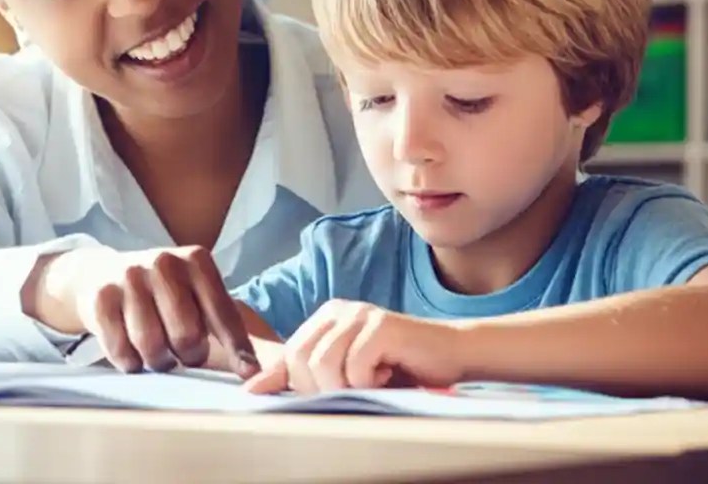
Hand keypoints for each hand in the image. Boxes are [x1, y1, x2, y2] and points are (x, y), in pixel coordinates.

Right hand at [25, 246, 259, 377]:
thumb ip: (225, 324)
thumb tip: (255, 371)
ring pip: (153, 347)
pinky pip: (122, 353)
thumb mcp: (196, 292)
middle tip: (184, 352)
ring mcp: (129, 278)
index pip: (223, 314)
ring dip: (159, 361)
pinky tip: (132, 350)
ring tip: (158, 352)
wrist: (100, 273)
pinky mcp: (100, 298)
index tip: (249, 374)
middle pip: (187, 336)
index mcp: (196, 260)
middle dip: (189, 355)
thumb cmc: (162, 292)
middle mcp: (163, 262)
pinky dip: (131, 363)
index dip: (237, 349)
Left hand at [243, 299, 465, 394]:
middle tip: (348, 393)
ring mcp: (360, 315)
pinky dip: (369, 383)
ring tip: (370, 384)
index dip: (276, 377)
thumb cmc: (401, 368)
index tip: (254, 397)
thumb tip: (254, 389)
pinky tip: (388, 374)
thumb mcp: (348, 372)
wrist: (452, 354)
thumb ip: (308, 375)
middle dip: (317, 388)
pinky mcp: (380, 325)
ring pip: (324, 364)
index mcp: (326, 318)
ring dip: (345, 388)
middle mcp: (338, 310)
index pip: (289, 351)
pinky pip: (354, 367)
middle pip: (301, 359)